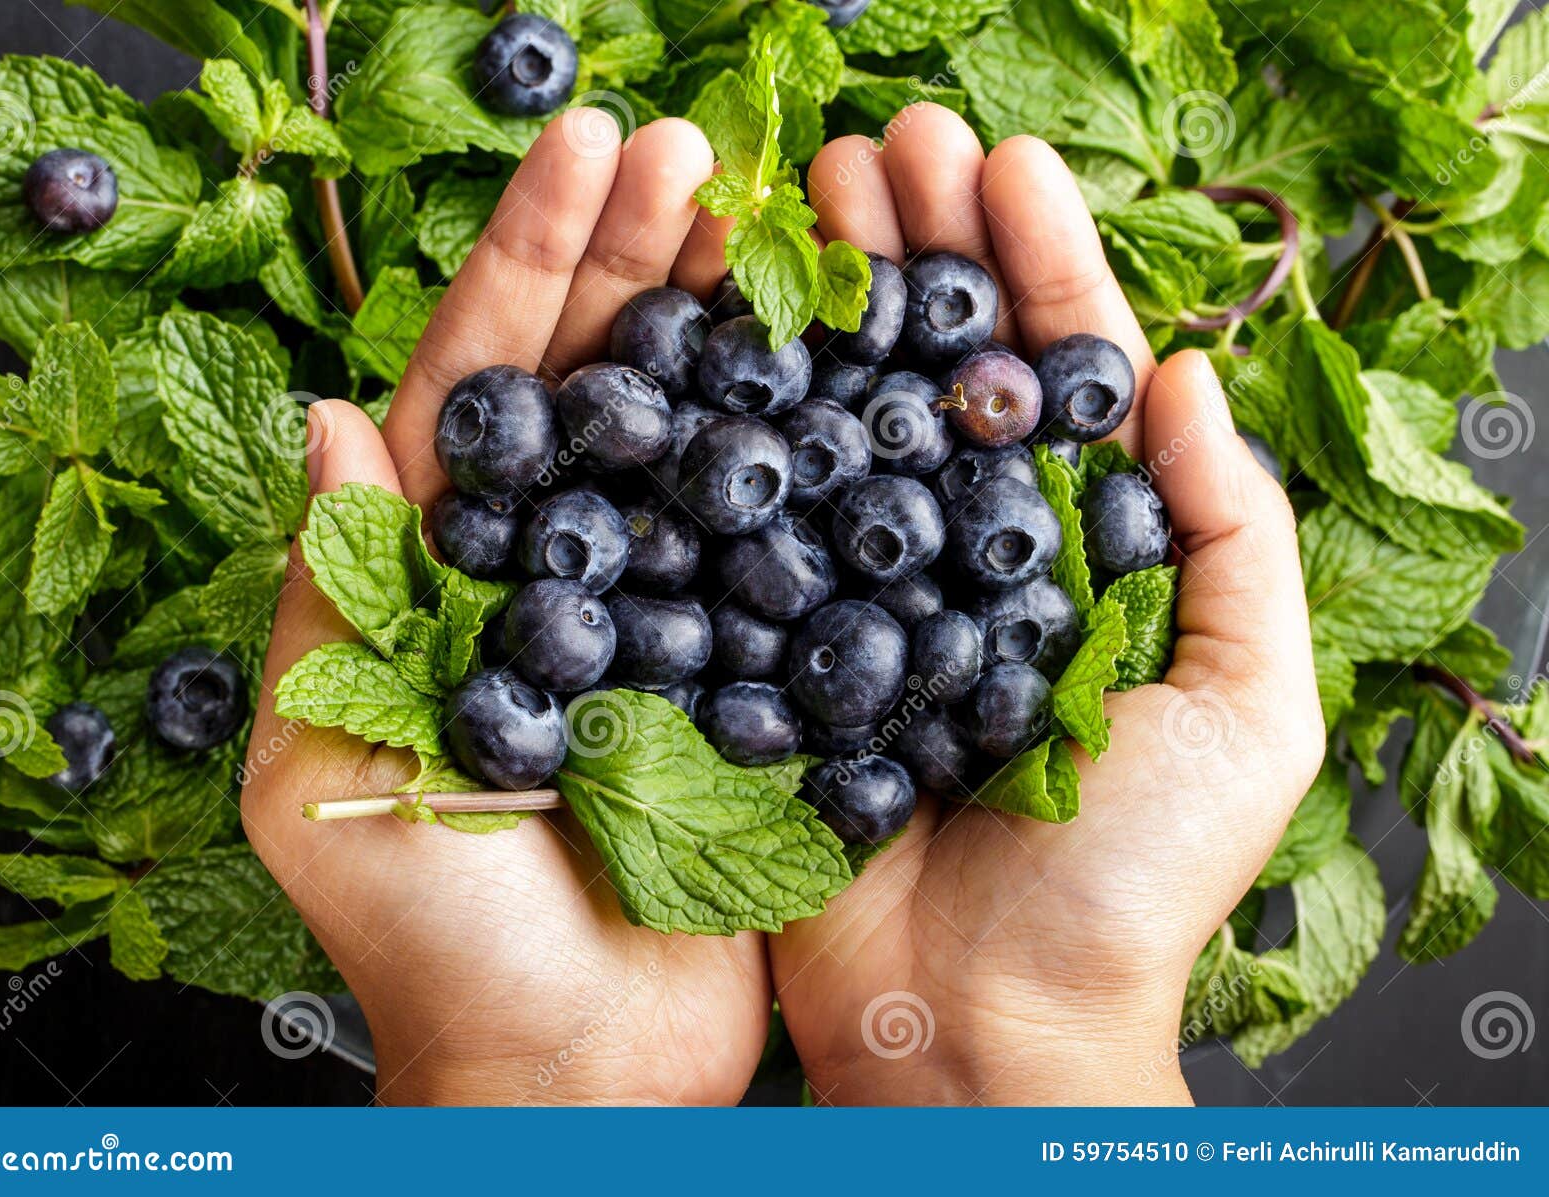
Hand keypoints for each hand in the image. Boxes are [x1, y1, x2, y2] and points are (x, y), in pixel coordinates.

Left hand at [241, 111, 764, 1105]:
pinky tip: (839, 373)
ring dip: (721, 326)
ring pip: (688, 443)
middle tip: (697, 145)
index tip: (591, 144)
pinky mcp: (743, 669)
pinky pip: (770, 543)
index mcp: (437, 578)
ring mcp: (655, 616)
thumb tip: (324, 418)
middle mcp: (549, 577)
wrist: (578, 1069)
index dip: (528, 262)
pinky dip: (800, 454)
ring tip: (770, 217)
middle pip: (592, 386)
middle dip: (633, 258)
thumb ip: (324, 599)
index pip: (481, 386)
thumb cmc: (439, 940)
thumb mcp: (333, 772)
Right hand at [769, 106, 1323, 1105]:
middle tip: (879, 146)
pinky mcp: (775, 650)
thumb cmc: (1129, 880)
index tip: (995, 162)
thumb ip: (1228, 537)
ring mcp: (862, 600)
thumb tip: (1187, 380)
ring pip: (844, 420)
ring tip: (797, 199)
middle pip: (942, 374)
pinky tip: (713, 335)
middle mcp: (966, 559)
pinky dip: (734, 427)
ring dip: (824, 304)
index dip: (1033, 264)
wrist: (979, 1021)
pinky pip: (752, 521)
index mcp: (1078, 555)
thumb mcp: (1243, 705)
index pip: (1062, 378)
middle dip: (917, 252)